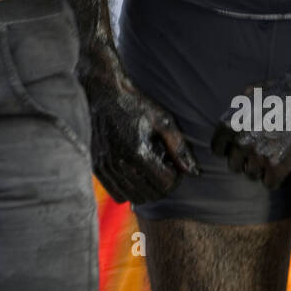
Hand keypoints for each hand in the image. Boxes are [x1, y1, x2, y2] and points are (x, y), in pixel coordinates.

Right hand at [89, 67, 198, 203]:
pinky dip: (129, 190)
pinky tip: (134, 172)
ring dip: (147, 188)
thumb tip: (194, 172)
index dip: (175, 176)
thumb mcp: (163, 120)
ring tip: (149, 168)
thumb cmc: (136, 104)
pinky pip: (117, 194)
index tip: (173, 162)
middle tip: (162, 164)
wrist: (104, 93)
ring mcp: (106, 167)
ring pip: (134, 198)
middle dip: (162, 183)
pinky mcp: (97, 168)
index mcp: (137, 151)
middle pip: (151, 195)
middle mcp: (119, 163)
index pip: (165, 184)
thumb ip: (179, 148)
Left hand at [212, 79, 290, 188]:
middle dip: (246, 160)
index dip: (230, 149)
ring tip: (275, 154)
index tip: (242, 148)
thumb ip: (236, 110)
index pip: (218, 149)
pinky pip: (269, 183)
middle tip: (262, 151)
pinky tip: (283, 164)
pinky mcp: (276, 166)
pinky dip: (276, 177)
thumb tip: (231, 123)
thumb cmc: (282, 92)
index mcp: (229, 125)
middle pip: (234, 165)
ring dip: (261, 168)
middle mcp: (239, 141)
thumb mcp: (250, 94)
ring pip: (251, 175)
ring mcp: (257, 155)